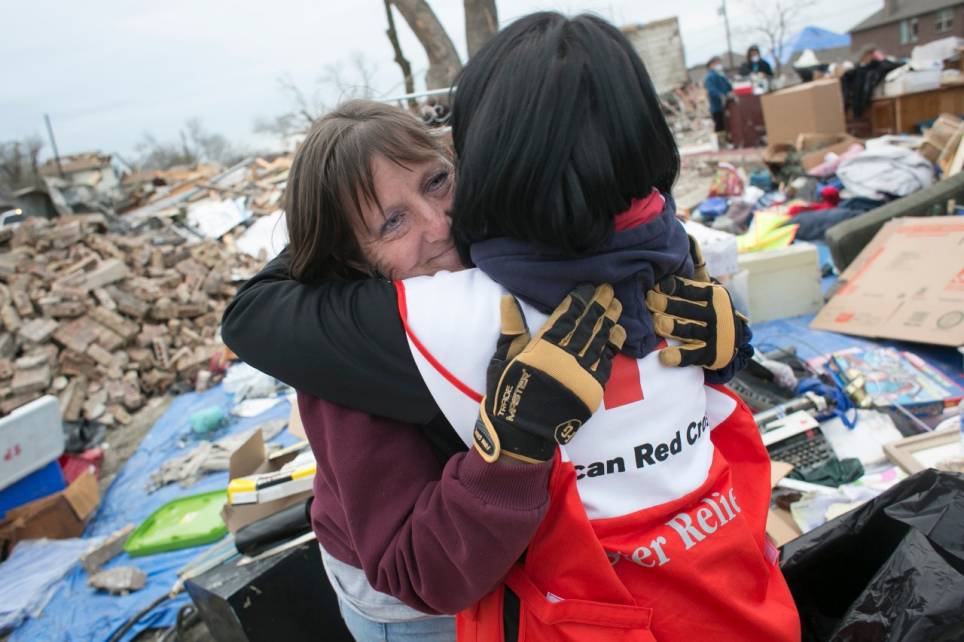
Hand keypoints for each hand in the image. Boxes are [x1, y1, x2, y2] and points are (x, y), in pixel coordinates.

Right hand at [473, 284, 625, 463]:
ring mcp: (581, 374)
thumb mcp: (503, 359)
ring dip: (609, 321)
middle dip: (599, 305)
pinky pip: (606, 363)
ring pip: (600, 341)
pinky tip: (618, 333)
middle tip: (609, 289)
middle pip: (587, 325)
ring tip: (617, 306)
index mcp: (542, 348)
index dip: (579, 300)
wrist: (522, 433)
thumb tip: (508, 299)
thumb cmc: (507, 394)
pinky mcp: (592, 390)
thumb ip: (511, 330)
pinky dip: (612, 346)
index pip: (566, 317)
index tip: (588, 287)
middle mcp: (565, 358)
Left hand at [646, 275, 746, 370]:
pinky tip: (663, 357)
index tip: (654, 286)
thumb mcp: (706, 292)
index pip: (688, 290)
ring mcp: (713, 336)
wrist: (734, 339)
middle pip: (686, 309)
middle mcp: (715, 314)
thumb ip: (690, 278)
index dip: (670, 287)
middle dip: (665, 305)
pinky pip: (692, 356)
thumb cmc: (709, 310)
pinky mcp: (710, 355)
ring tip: (656, 323)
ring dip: (670, 326)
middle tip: (648, 301)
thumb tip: (681, 243)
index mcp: (713, 295)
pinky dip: (678, 357)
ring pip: (688, 331)